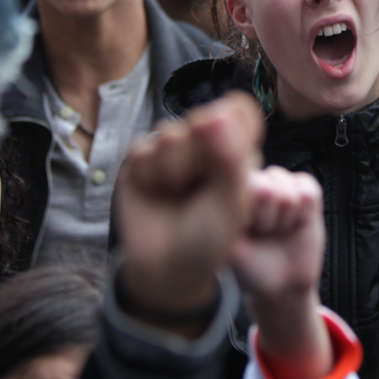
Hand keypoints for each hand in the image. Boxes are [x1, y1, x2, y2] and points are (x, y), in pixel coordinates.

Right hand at [116, 93, 264, 336]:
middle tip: (201, 189)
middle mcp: (204, 143)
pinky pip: (142, 147)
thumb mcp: (232, 201)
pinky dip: (150, 174)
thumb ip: (231, 155)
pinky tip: (156, 192)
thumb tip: (218, 111)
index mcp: (236, 148)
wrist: (168, 268)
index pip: (238, 110)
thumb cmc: (210, 237)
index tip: (229, 161)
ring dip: (175, 170)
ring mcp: (171, 148)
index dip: (232, 129)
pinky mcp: (140, 157)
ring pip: (171, 133)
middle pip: (203, 118)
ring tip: (178, 194)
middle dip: (202, 157)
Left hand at [231, 167, 330, 378]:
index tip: (244, 231)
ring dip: (286, 217)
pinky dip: (304, 210)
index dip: (246, 210)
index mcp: (227, 193)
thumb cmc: (251, 270)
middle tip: (264, 235)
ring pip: (287, 185)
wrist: (281, 290)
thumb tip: (235, 190)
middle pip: (266, 182)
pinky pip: (307, 188)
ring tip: (278, 233)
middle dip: (267, 215)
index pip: (238, 182)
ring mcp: (278, 185)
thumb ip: (234, 217)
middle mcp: (251, 183)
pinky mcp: (304, 191)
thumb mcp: (231, 249)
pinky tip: (296, 224)